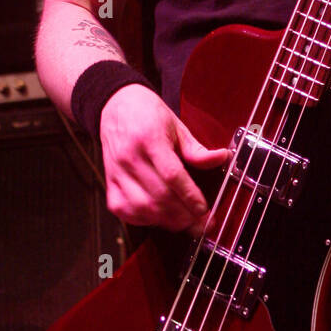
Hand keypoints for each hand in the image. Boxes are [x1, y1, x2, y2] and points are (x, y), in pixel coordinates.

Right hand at [99, 83, 228, 233]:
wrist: (117, 107)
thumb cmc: (149, 116)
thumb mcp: (177, 126)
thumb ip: (196, 149)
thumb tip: (221, 158)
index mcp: (149, 138)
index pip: (171, 174)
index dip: (189, 196)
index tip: (204, 210)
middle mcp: (129, 157)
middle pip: (158, 195)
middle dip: (184, 215)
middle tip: (202, 223)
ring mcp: (116, 172)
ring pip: (142, 208)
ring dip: (167, 221)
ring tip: (186, 223)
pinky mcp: (109, 184)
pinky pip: (126, 212)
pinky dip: (146, 220)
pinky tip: (161, 217)